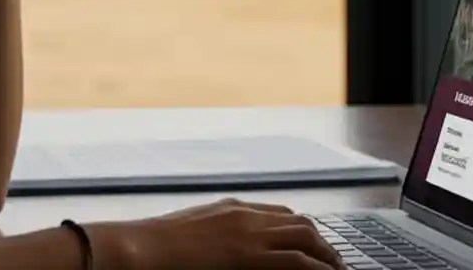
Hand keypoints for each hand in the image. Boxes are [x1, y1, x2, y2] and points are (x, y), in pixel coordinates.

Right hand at [94, 198, 343, 269]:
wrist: (139, 248)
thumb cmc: (153, 246)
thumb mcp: (188, 233)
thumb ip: (210, 236)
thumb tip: (216, 249)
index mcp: (231, 209)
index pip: (278, 214)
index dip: (300, 230)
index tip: (311, 245)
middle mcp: (245, 216)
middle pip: (299, 223)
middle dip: (320, 242)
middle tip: (333, 262)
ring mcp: (249, 234)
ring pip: (306, 237)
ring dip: (327, 255)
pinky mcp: (249, 257)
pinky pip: (297, 261)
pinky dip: (318, 269)